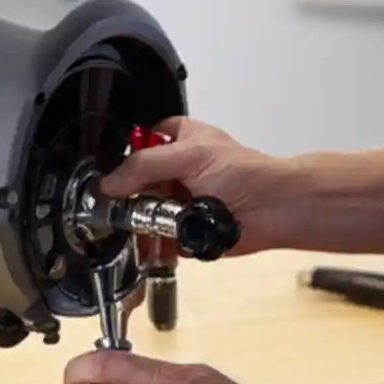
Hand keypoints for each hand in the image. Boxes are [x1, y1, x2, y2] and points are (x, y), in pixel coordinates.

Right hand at [100, 117, 296, 254]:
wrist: (275, 210)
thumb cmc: (242, 173)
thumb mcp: (187, 155)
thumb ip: (143, 166)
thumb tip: (108, 183)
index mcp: (179, 139)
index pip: (140, 141)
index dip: (124, 154)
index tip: (108, 171)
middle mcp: (177, 169)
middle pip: (137, 180)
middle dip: (126, 195)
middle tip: (115, 205)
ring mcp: (180, 200)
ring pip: (145, 210)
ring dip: (139, 221)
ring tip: (136, 226)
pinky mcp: (186, 228)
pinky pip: (159, 236)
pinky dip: (154, 242)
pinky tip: (151, 244)